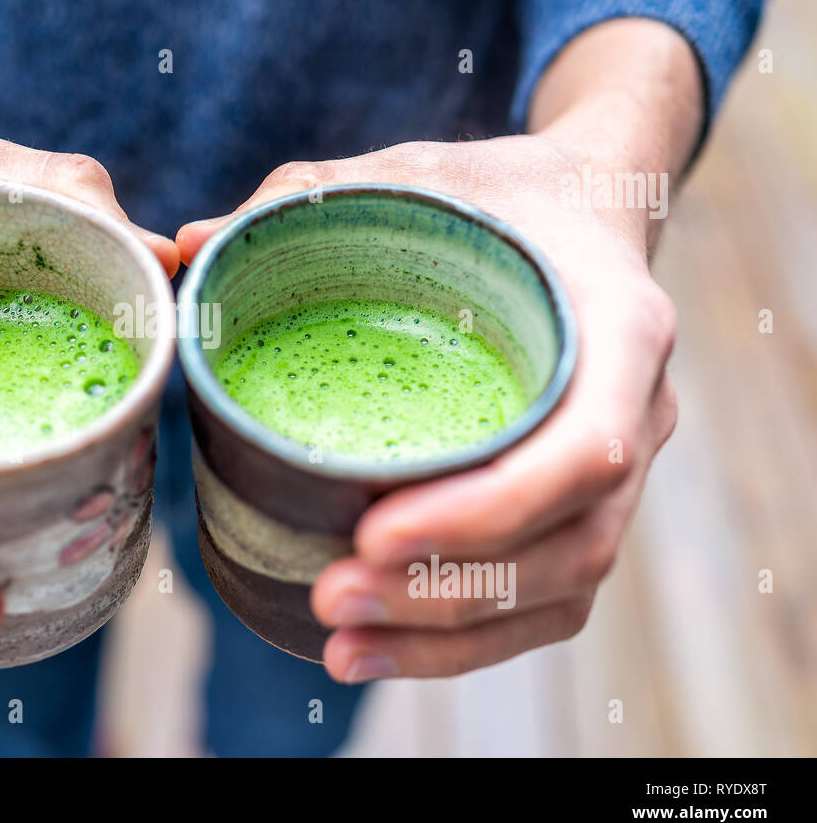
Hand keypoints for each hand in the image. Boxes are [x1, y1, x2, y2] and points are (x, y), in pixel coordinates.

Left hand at [177, 17, 702, 681]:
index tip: (371, 532)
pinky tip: (377, 649)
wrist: (576, 208)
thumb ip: (304, 200)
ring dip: (451, 637)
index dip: (487, 511)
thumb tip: (185, 250)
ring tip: (340, 645)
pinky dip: (469, 641)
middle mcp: (637, 408)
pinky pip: (547, 598)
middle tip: (332, 599)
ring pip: (562, 589)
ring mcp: (621, 468)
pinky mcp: (583, 504)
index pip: (586, 448)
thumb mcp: (411, 173)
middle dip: (449, 594)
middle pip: (572, 543)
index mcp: (614, 326)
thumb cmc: (489, 198)